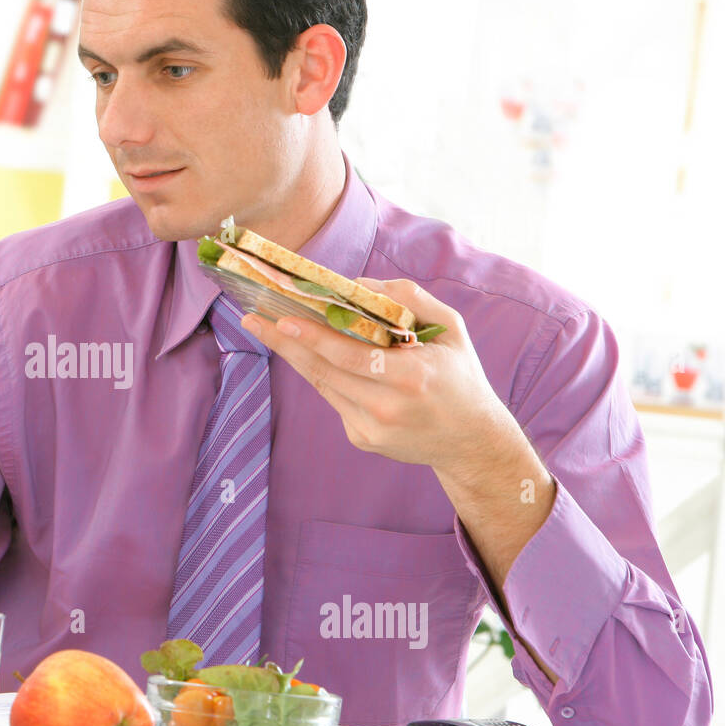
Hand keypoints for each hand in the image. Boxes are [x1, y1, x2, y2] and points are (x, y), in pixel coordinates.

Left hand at [239, 277, 524, 478]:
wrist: (470, 442)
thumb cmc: (460, 376)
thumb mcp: (450, 329)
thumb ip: (407, 299)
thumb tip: (357, 283)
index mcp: (412, 378)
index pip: (351, 356)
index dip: (314, 338)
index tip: (283, 318)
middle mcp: (386, 408)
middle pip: (323, 370)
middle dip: (285, 341)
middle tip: (253, 317)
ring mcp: (370, 428)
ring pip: (321, 383)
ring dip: (293, 354)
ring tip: (266, 327)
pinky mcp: (360, 438)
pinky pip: (333, 396)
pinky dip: (322, 372)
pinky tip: (307, 352)